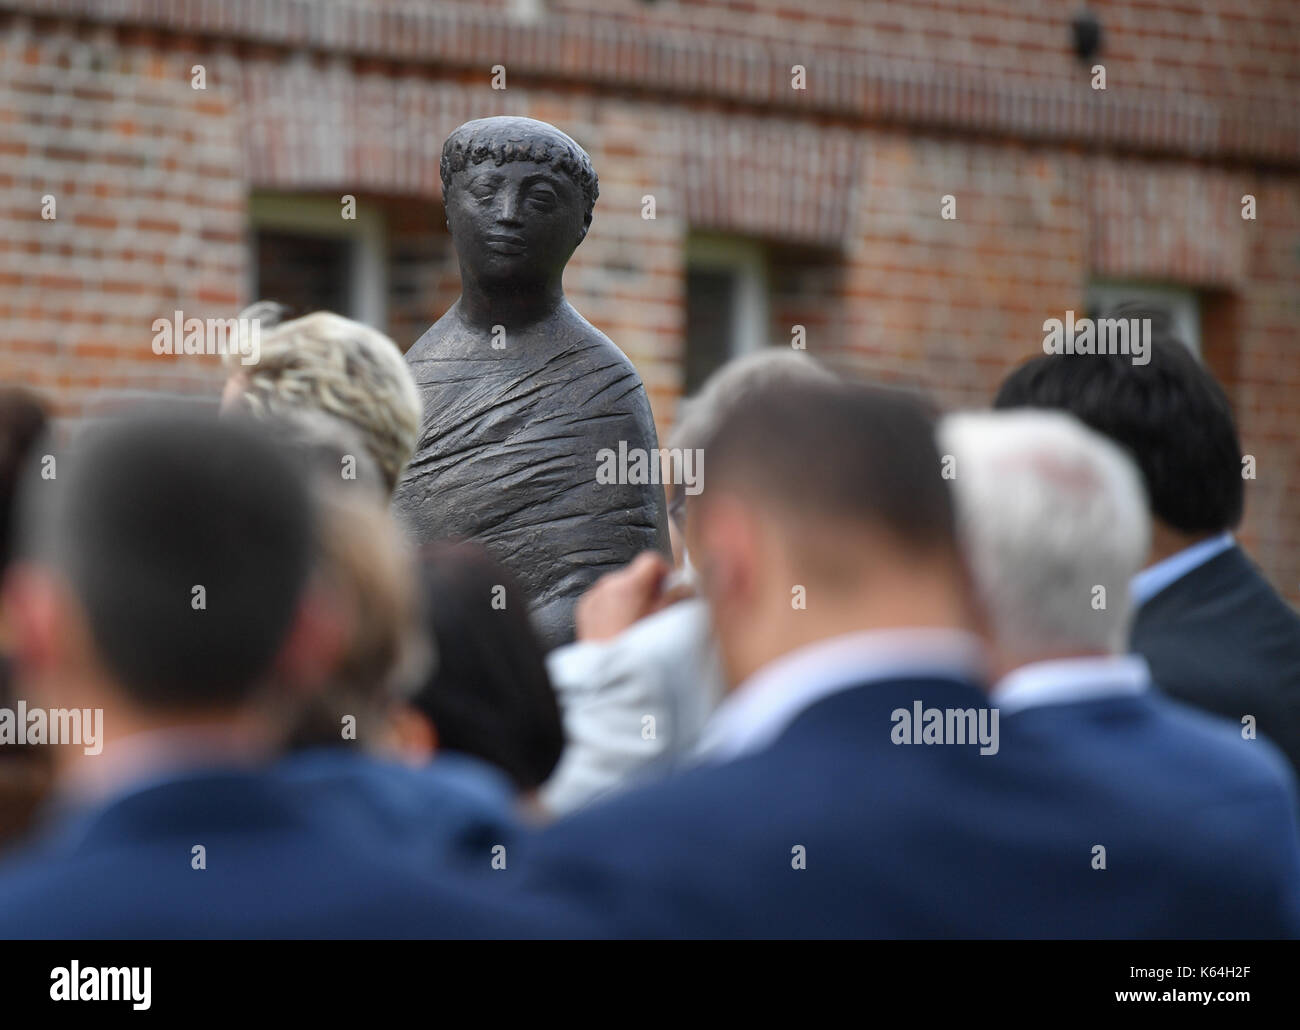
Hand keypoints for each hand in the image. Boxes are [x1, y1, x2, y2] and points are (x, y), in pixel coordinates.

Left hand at [574, 552, 693, 641]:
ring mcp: (594, 596)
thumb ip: (678, 597)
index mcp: (629, 586)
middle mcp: (608, 586)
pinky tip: (620, 627)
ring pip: (619, 586)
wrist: (607, 676)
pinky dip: (613, 607)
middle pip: (635, 574)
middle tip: (655, 612)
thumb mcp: (666, 621)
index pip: (651, 561)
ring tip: (635, 623)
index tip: (668, 589)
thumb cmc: (638, 651)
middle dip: (647, 588)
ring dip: (630, 597)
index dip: (664, 573)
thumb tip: (685, 586)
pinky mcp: (585, 608)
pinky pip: (604, 598)